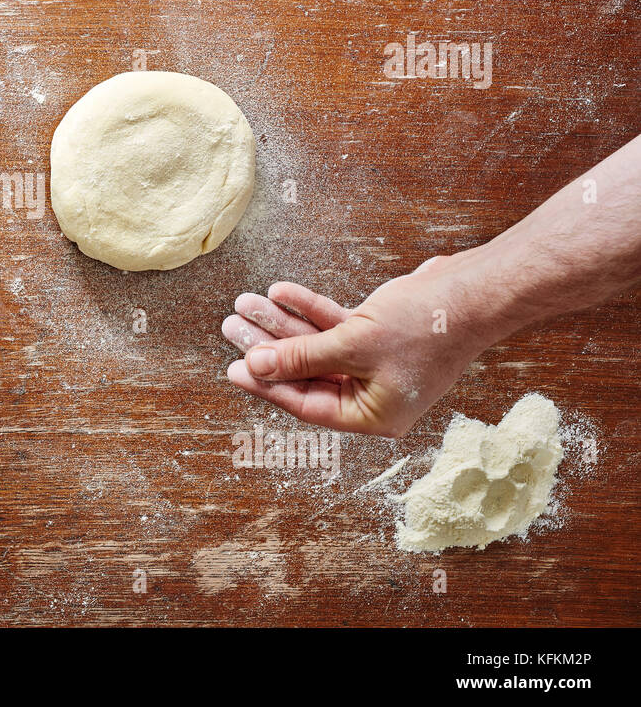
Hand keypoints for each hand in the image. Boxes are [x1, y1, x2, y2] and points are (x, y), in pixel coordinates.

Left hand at [220, 254, 498, 436]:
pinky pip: (333, 326)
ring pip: (316, 346)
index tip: (232, 368)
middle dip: (267, 347)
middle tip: (231, 327)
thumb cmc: (425, 326)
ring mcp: (376, 364)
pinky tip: (280, 292)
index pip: (306, 404)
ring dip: (282, 324)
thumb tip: (255, 366)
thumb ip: (301, 357)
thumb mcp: (353, 345)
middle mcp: (373, 395)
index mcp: (373, 415)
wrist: (475, 291)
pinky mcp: (379, 335)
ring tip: (245, 303)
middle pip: (306, 373)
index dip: (267, 384)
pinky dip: (309, 310)